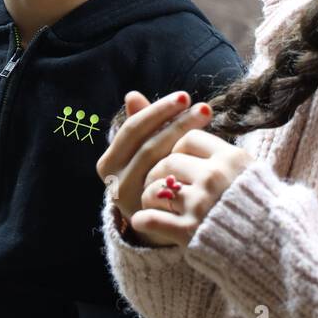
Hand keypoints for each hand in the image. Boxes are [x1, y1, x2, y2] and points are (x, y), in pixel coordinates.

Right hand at [96, 90, 214, 245]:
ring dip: (186, 139)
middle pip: (148, 146)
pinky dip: (190, 166)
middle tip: (204, 108)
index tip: (184, 96)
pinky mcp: (153, 216)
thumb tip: (132, 95)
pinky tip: (209, 153)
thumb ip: (142, 124)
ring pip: (161, 164)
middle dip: (177, 123)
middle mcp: (115, 183)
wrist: (164, 223)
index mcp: (108, 163)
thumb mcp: (144, 149)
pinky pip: (173, 185)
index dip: (159, 111)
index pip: (133, 129)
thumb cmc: (154, 175)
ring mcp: (134, 201)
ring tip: (208, 122)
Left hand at [137, 130, 253, 246]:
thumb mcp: (249, 174)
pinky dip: (142, 220)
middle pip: (168, 162)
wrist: (275, 249)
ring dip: (148, 195)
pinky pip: (151, 218)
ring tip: (151, 202)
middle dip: (157, 172)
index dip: (176, 147)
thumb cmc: (261, 210)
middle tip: (155, 183)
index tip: (176, 161)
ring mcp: (201, 204)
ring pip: (155, 189)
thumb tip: (197, 132)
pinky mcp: (189, 231)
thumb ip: (223, 156)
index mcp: (231, 159)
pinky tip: (141, 221)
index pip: (188, 138)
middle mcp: (215, 177)